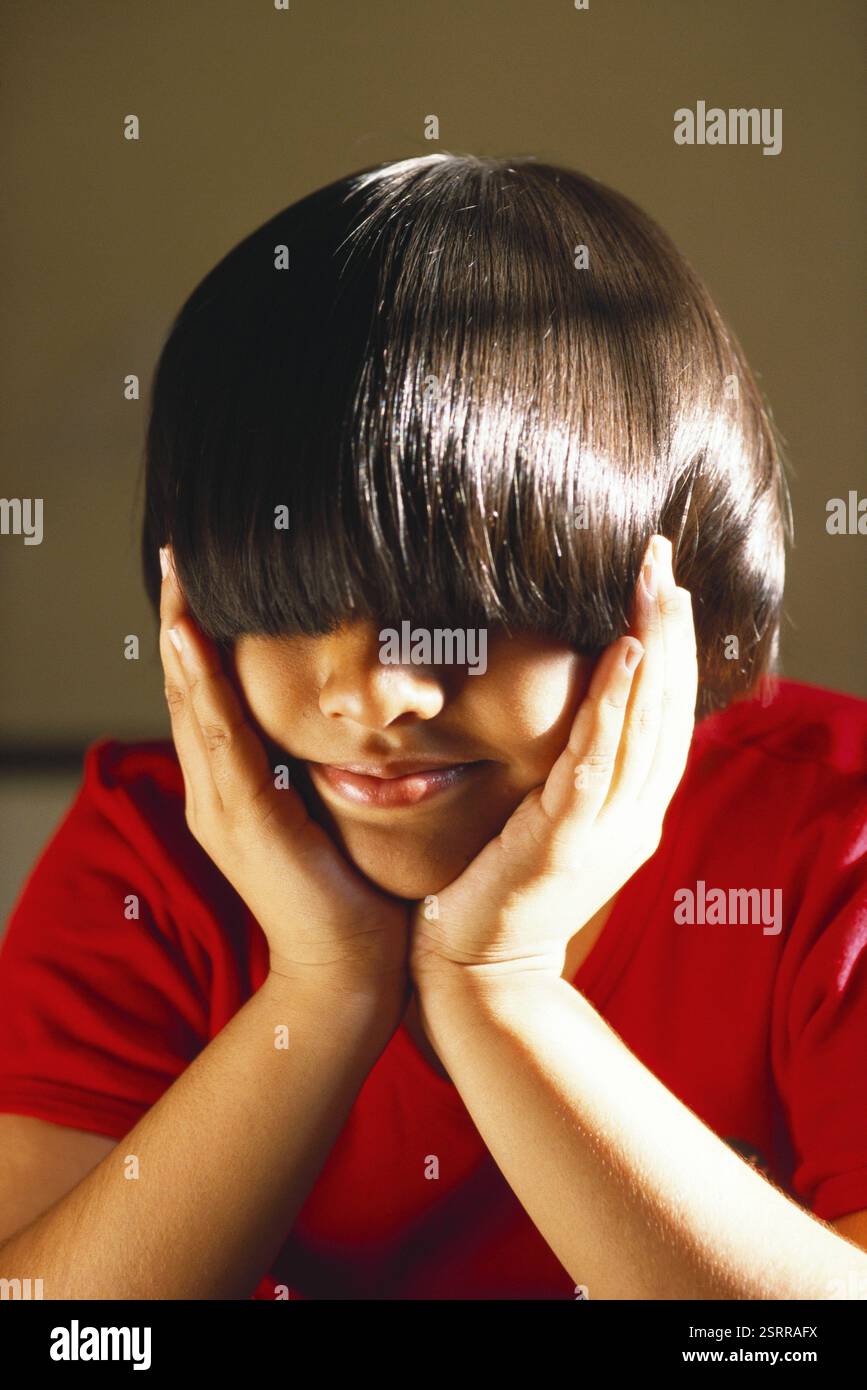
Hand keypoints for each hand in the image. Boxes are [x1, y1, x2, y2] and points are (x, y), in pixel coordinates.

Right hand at [158, 546, 409, 998]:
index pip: (208, 699)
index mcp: (232, 790)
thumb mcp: (327, 815)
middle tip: (176, 557)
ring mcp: (219, 806)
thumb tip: (346, 722)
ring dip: (181, 635)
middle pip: (186, 690)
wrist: (349, 970)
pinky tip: (190, 636)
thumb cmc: (350, 893)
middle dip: (180, 620)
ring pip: (191, 703)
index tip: (201, 583)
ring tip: (176, 576)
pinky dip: (201, 682)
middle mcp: (212, 792)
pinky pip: (216, 735)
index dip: (198, 641)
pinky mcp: (242, 817)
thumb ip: (319, 770)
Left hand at [409, 535, 697, 986]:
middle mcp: (636, 817)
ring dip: (654, 653)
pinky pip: (598, 760)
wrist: (480, 967)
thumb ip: (581, 772)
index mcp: (635, 810)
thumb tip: (581, 711)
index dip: (673, 649)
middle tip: (663, 561)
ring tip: (655, 592)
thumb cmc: (506, 887)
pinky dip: (615, 705)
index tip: (665, 587)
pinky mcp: (566, 840)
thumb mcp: (558, 821)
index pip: (667, 716)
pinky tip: (624, 656)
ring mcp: (607, 831)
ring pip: (644, 728)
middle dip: (670, 630)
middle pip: (668, 710)